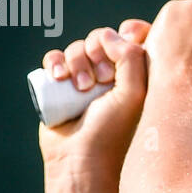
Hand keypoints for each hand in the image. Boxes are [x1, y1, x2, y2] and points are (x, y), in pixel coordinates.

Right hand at [38, 19, 151, 168]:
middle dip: (99, 52)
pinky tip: (58, 77)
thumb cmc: (114, 131)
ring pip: (77, 48)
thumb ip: (131, 56)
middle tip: (103, 80)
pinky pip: (54, 59)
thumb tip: (109, 34)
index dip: (130, 32)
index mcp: (137, 76)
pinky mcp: (60, 86)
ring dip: (77, 61)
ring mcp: (84, 80)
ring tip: (81, 88)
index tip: (128, 36)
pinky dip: (54, 62)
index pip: (135, 37)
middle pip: (102, 38)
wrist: (81, 160)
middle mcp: (112, 75)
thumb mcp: (134, 93)